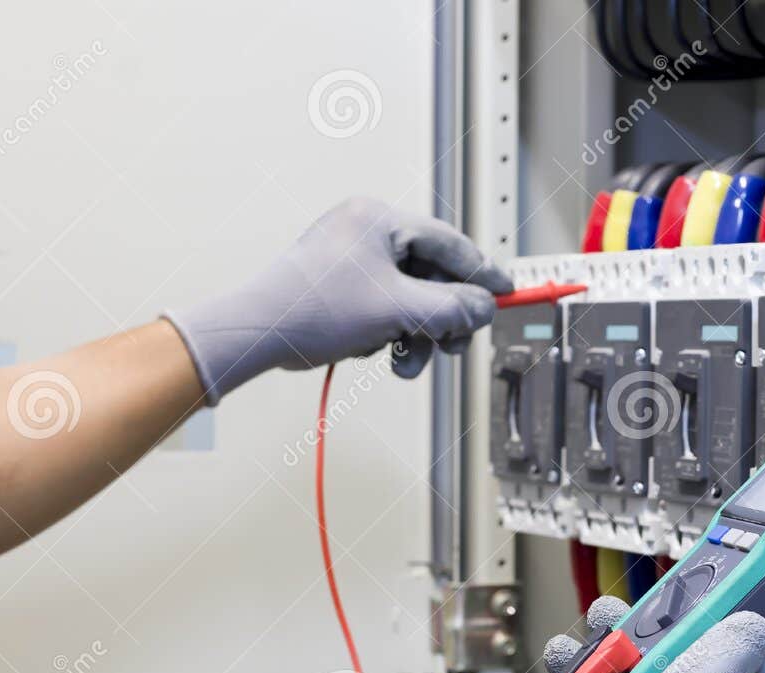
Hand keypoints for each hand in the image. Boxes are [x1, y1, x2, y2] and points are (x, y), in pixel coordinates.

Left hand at [164, 197, 511, 402]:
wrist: (256, 332)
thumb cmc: (315, 309)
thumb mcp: (398, 310)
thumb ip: (452, 308)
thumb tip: (486, 307)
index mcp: (379, 218)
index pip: (449, 242)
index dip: (482, 272)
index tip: (508, 293)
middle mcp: (365, 230)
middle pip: (431, 274)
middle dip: (442, 317)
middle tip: (452, 346)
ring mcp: (350, 258)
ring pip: (408, 297)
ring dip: (416, 334)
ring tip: (407, 362)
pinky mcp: (339, 286)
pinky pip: (383, 307)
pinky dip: (388, 332)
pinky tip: (375, 352)